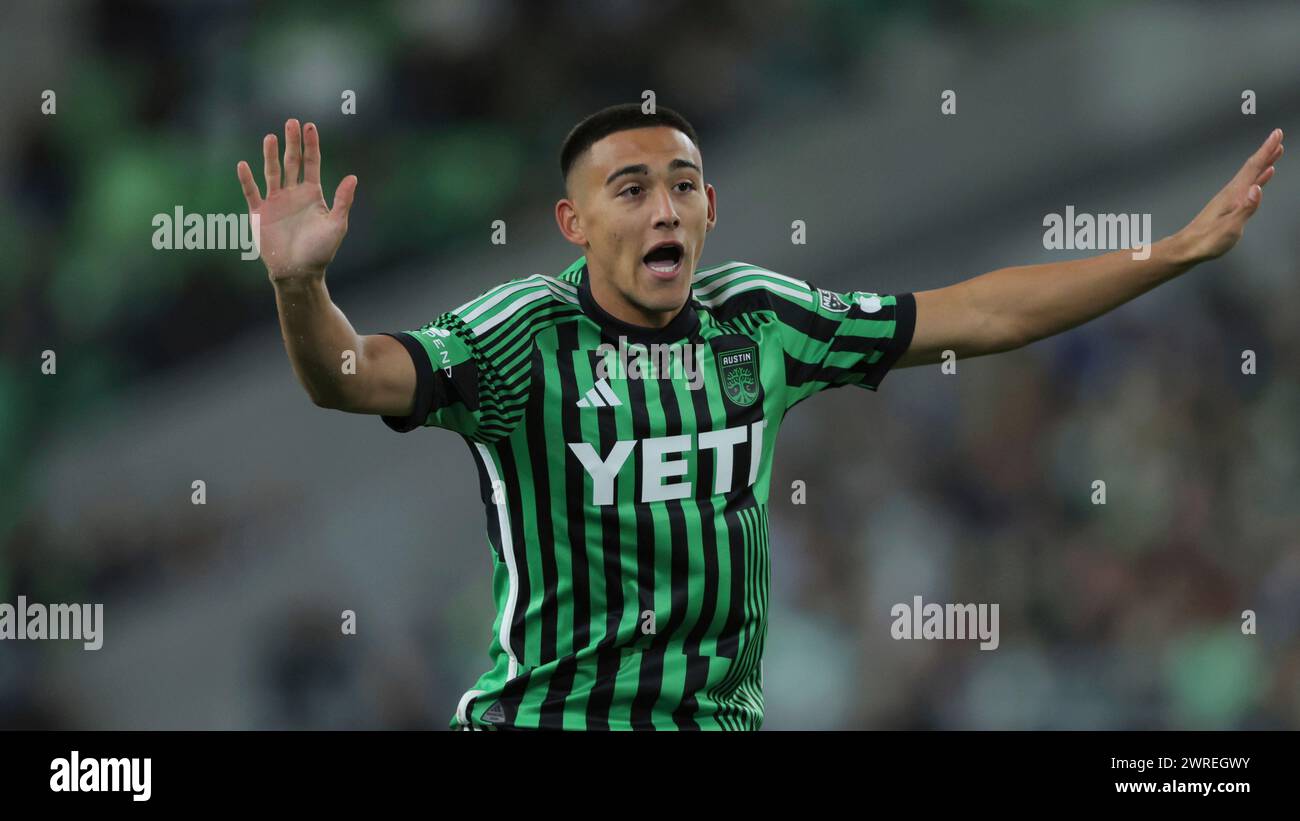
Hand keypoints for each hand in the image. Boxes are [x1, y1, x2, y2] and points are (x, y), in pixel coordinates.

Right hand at [236, 119, 357, 280]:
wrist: (298, 272)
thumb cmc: (320, 252)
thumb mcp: (336, 225)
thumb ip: (343, 201)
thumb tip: (353, 177)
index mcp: (312, 195)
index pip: (311, 164)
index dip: (311, 146)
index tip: (310, 126)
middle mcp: (293, 194)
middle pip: (292, 162)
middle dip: (292, 143)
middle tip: (291, 122)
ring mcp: (275, 202)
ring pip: (272, 172)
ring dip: (271, 155)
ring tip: (270, 137)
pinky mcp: (259, 213)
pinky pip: (251, 192)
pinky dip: (247, 180)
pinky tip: (243, 165)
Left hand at [1173, 128, 1282, 263]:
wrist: (1187, 248)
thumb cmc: (1207, 241)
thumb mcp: (1230, 227)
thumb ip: (1245, 208)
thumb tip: (1258, 188)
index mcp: (1233, 195)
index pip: (1253, 167)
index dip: (1266, 150)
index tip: (1277, 134)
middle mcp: (1231, 193)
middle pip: (1252, 167)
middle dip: (1266, 152)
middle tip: (1278, 136)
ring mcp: (1229, 199)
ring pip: (1250, 176)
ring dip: (1263, 163)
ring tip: (1275, 153)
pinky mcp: (1228, 207)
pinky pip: (1247, 187)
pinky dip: (1256, 180)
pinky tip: (1260, 181)